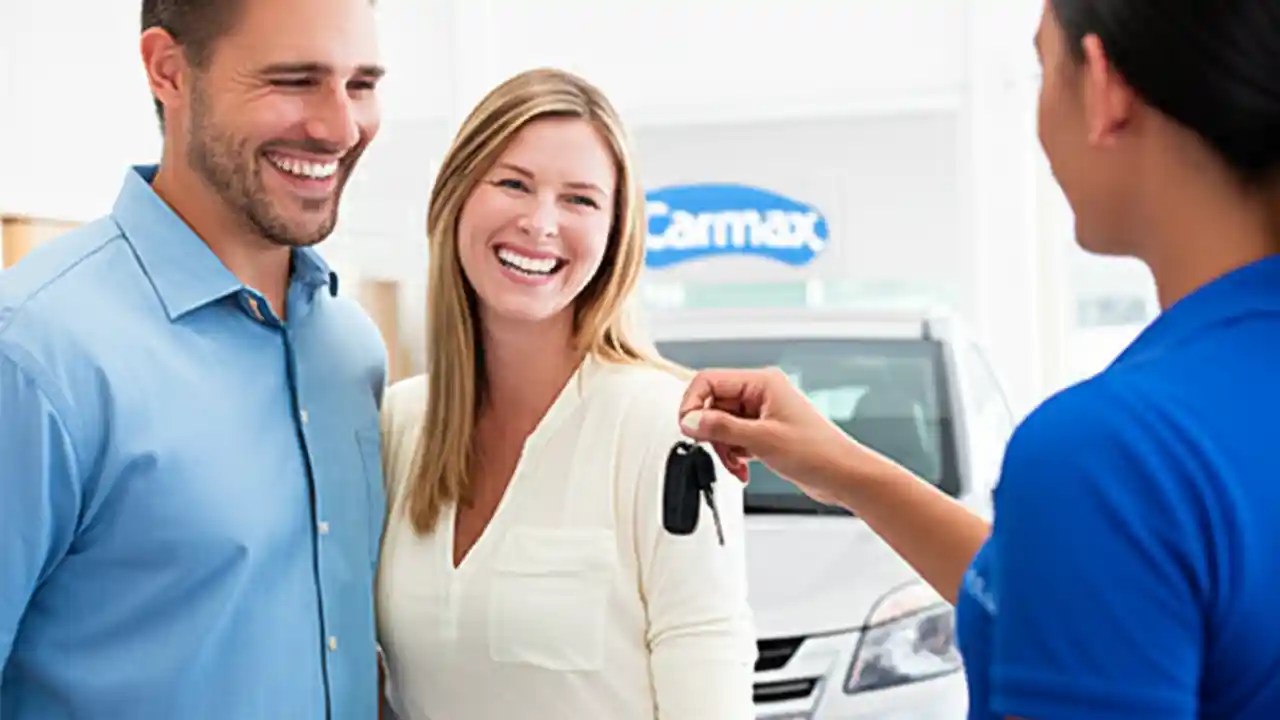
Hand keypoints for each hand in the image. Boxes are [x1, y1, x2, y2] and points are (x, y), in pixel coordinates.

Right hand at [678, 367, 864, 505]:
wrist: (842, 476)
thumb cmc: (818, 452)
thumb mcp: (762, 440)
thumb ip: (721, 428)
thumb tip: (690, 420)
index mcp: (762, 382)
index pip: (710, 380)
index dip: (693, 403)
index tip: (688, 427)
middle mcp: (760, 393)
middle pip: (712, 404)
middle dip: (710, 432)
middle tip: (715, 449)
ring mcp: (761, 413)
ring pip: (720, 424)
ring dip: (722, 447)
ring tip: (735, 464)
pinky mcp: (763, 432)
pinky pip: (733, 438)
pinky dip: (732, 454)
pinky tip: (742, 468)